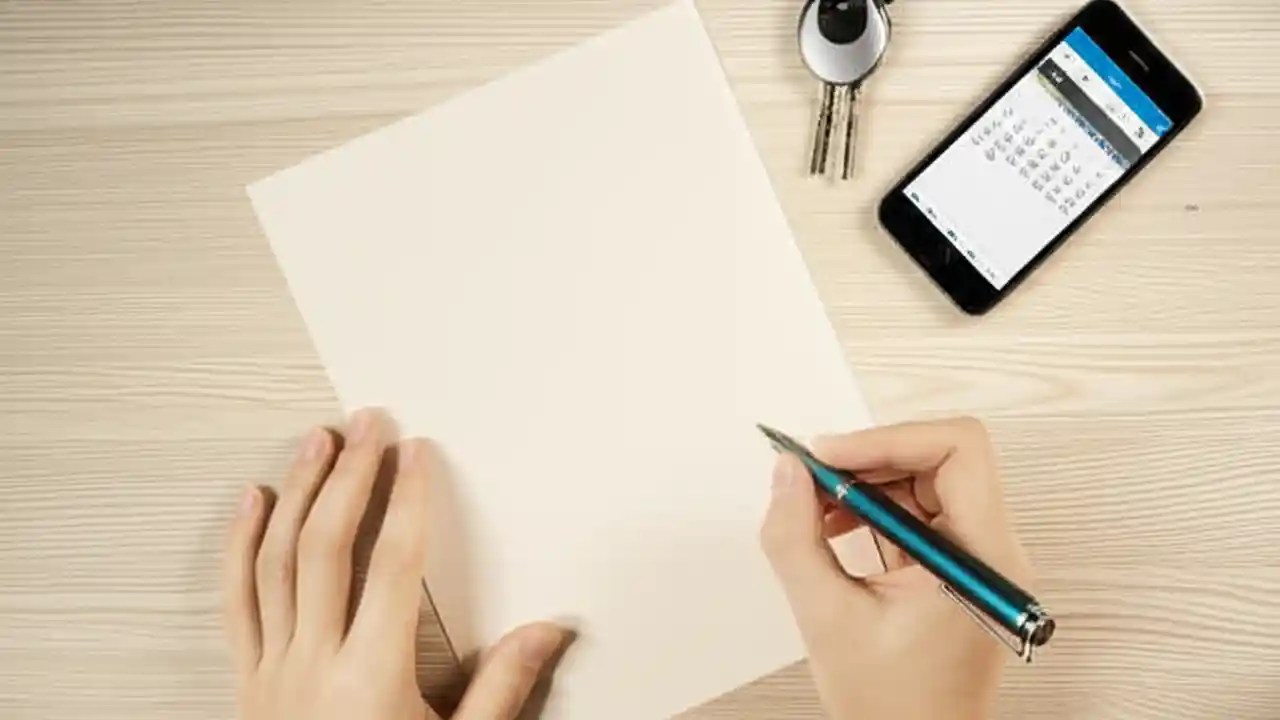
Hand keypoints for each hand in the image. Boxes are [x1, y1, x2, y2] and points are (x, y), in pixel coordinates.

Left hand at [222, 408, 564, 719]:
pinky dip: (239, 545)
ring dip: (298, 492)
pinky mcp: (246, 681)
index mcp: (371, 679)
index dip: (408, 500)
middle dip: (351, 475)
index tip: (418, 456)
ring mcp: (273, 670)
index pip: (394, 564)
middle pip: (329, 545)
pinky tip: (252, 503)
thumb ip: (502, 690)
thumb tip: (549, 632)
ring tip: (317, 441)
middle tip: (371, 424)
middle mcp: (314, 664)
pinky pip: (235, 600)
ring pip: (276, 560)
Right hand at [760, 418, 1033, 719]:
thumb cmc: (892, 709)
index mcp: (981, 560)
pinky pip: (921, 513)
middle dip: (870, 458)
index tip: (831, 456)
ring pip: (928, 481)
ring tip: (816, 507)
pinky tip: (834, 528)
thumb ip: (795, 539)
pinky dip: (874, 509)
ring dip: (868, 483)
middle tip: (813, 476)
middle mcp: (993, 552)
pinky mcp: (957, 570)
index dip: (889, 439)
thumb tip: (787, 472)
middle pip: (941, 458)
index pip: (959, 449)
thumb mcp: (826, 619)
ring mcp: (977, 560)